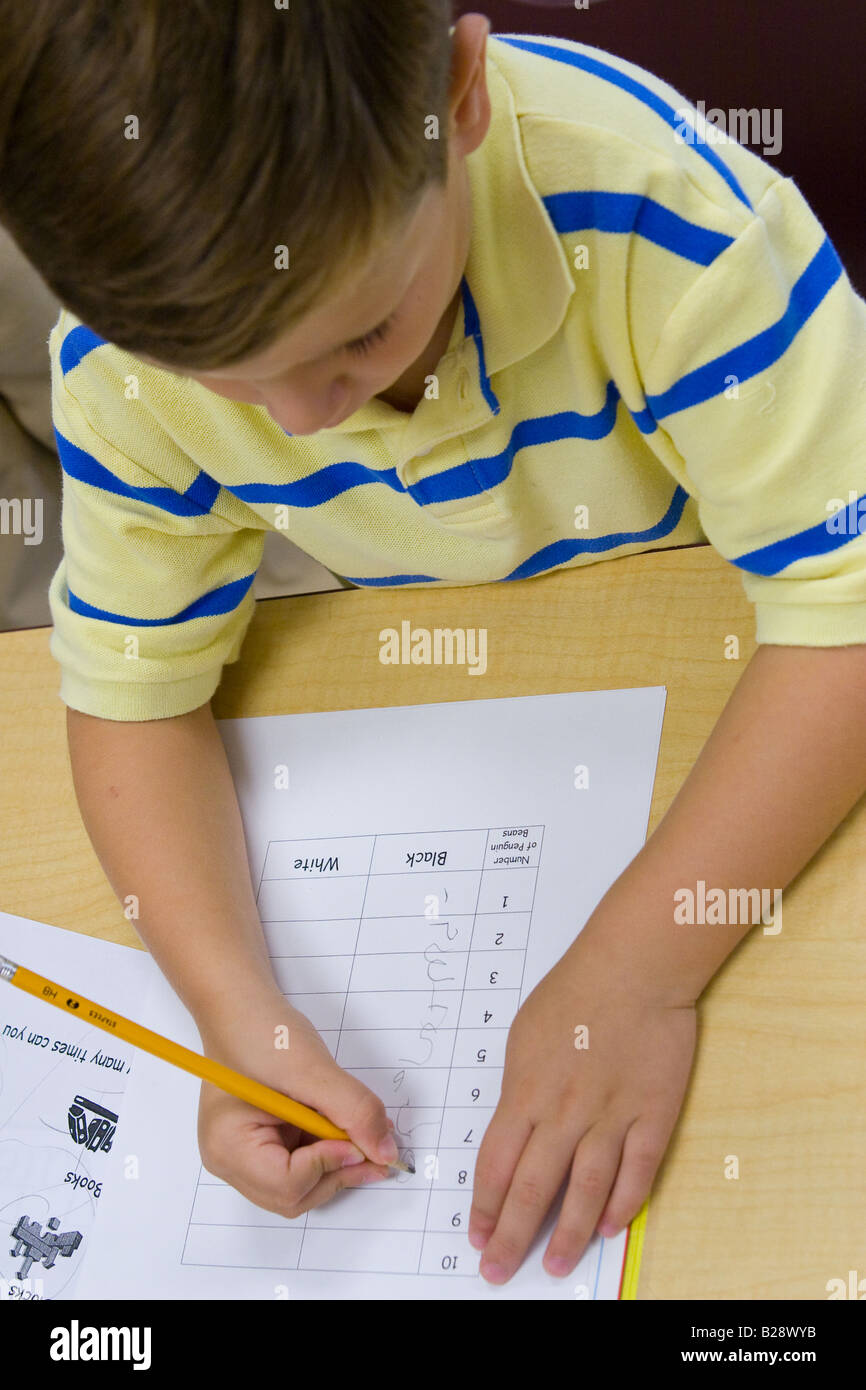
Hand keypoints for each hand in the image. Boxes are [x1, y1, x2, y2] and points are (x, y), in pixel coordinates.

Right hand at [196, 994, 398, 1218]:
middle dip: (337, 1171)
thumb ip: (353, 1110)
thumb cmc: (260, 1030)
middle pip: (294, 1196)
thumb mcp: (311, 1068)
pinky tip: (343, 1128)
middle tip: (374, 1144)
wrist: (241, 1006)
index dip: (329, 1164)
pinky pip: (302, 1166)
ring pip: (303, 1186)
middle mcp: (229, 1161)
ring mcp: (244, 1157)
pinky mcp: (262, 1145)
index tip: (359, 1139)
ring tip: (360, 1133)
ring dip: (337, 1163)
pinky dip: (329, 1151)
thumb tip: (386, 1152)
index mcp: (227, 1146)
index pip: (286, 1184)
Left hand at [468, 935, 696, 1282]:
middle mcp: (565, 1113)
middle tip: (498, 1271)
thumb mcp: (524, 1038)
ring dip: (568, 1235)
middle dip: (511, 1236)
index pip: (495, 1164)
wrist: (634, 969)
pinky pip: (637, 1172)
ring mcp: (611, 1117)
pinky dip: (623, 1204)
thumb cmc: (575, 993)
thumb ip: (519, 1091)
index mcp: (526, 1092)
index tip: (477, 1236)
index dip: (485, 1207)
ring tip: (554, 1265)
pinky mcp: (653, 1115)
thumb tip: (512, 1132)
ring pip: (585, 1191)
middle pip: (532, 1188)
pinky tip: (610, 1229)